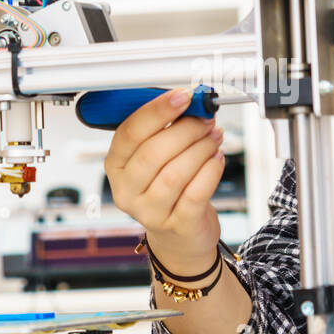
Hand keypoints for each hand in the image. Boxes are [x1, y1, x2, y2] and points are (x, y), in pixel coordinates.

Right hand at [103, 88, 225, 273]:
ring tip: (214, 137)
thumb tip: (191, 103)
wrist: (179, 236)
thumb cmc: (169, 190)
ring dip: (200, 148)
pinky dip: (210, 171)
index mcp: (116, 166)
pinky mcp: (176, 225)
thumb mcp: (157, 159)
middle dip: (185, 130)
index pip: (130, 133)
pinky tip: (217, 159)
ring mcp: (149, 212)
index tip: (183, 96)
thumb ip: (166, 130)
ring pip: (175, 173)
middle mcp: (127, 191)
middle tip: (205, 119)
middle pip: (153, 153)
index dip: (157, 110)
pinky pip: (195, 194)